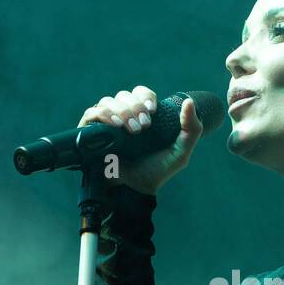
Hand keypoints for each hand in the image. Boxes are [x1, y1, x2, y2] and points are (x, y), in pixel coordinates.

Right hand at [76, 85, 203, 196]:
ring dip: (121, 111)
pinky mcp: (91, 133)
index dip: (145, 97)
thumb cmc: (157, 172)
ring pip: (107, 102)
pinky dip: (102, 114)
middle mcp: (123, 117)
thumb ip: (192, 129)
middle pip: (123, 96)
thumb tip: (188, 101)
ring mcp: (106, 125)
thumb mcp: (181, 151)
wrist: (135, 191)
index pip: (140, 93)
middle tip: (143, 127)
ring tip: (130, 130)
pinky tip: (115, 125)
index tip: (152, 110)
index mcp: (142, 116)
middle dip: (135, 108)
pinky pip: (91, 113)